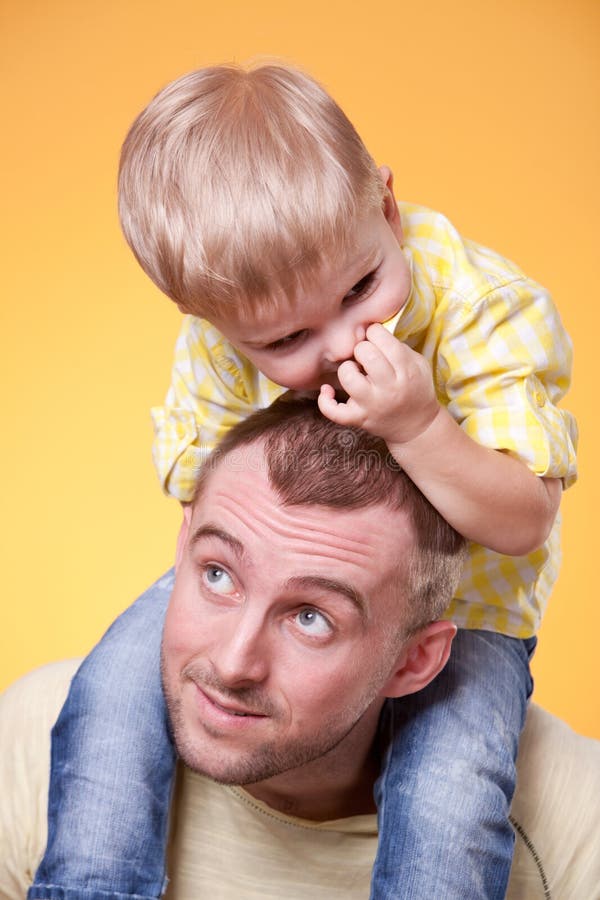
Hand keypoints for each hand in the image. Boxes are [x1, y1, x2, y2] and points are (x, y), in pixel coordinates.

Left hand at [317, 323, 439, 444]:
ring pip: (348, 378)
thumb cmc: (415, 388)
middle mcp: (389, 388)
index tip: (374, 338)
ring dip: (347, 369)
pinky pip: (333, 411)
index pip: (381, 338)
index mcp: (406, 370)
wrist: (417, 427)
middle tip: (366, 356)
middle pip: (365, 354)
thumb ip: (398, 346)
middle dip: (362, 348)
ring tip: (355, 372)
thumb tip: (370, 329)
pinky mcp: (358, 419)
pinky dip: (325, 401)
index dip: (374, 332)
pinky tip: (327, 390)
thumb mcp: (418, 363)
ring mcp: (372, 405)